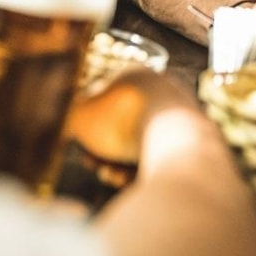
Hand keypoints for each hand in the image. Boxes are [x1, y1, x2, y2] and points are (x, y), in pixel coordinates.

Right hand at [67, 68, 200, 169]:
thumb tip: (63, 123)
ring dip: (118, 162)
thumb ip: (69, 118)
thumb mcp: (81, 119)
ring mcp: (180, 115)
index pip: (102, 96)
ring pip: (139, 144)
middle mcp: (160, 89)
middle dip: (102, 147)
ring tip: (110, 175)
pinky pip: (160, 157)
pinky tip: (130, 181)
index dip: (85, 122)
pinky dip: (143, 169)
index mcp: (134, 74)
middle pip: (121, 123)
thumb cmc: (123, 125)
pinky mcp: (192, 142)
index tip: (77, 142)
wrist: (175, 144)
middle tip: (92, 163)